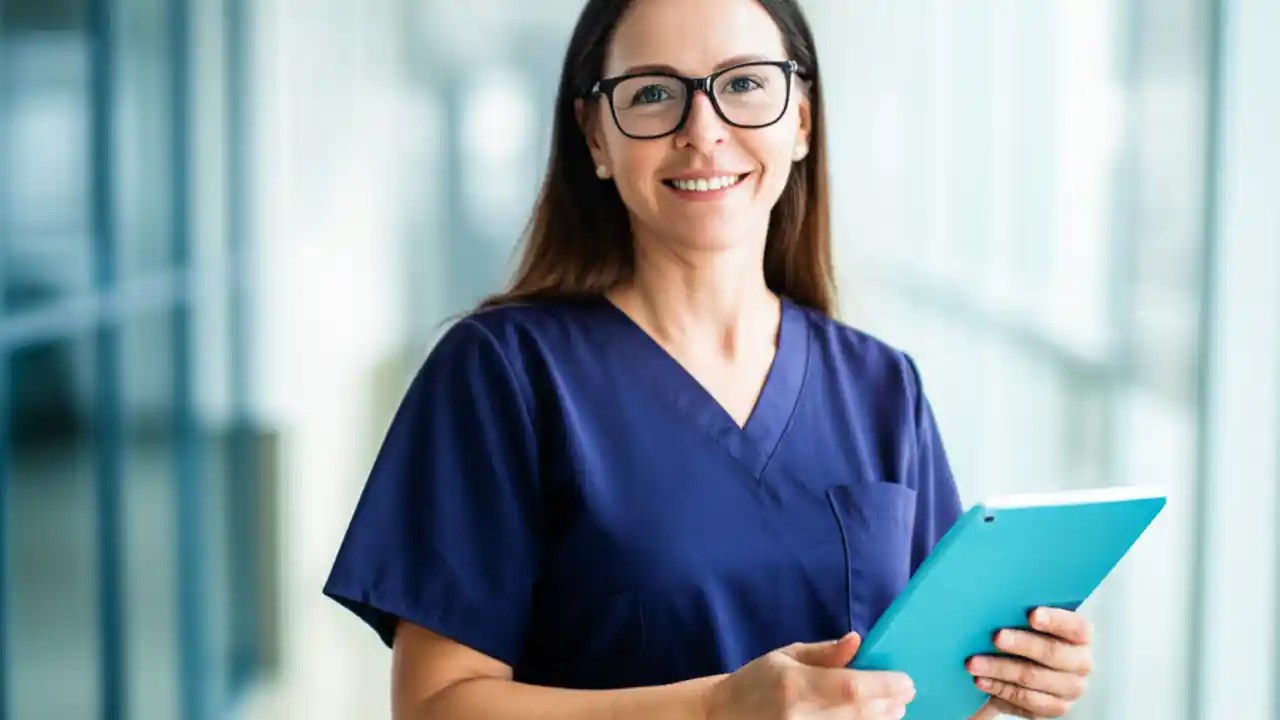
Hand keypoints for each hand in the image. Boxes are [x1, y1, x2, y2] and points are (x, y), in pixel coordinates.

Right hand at [702, 632, 915, 719]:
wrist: (722, 717)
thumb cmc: (755, 682)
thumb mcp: (784, 656)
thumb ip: (824, 653)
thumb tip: (858, 641)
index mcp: (795, 685)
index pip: (851, 688)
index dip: (885, 686)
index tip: (906, 681)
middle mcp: (800, 715)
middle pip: (860, 714)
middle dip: (889, 704)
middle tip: (905, 695)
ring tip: (893, 709)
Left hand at [965, 607, 1093, 718]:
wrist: (1024, 666)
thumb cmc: (1024, 634)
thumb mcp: (1027, 620)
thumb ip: (1022, 611)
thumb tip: (996, 600)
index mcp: (1080, 636)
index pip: (1076, 626)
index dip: (1055, 620)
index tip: (1031, 615)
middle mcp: (1081, 662)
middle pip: (1052, 653)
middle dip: (1021, 644)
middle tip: (995, 638)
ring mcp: (1070, 688)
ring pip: (1033, 678)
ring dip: (1000, 669)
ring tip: (973, 663)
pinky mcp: (1054, 707)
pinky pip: (1025, 700)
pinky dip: (1000, 689)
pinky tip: (981, 681)